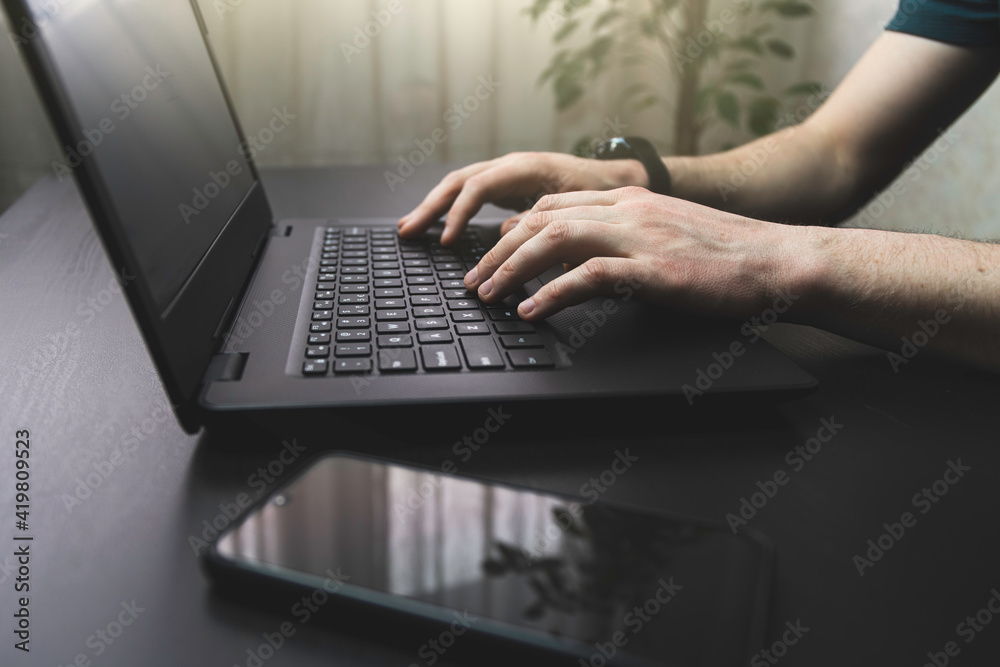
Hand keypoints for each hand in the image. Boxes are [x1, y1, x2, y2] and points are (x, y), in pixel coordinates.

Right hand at [397, 151, 646, 244]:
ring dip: (433, 206)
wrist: (614, 176)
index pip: (479, 186)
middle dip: (430, 206)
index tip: (446, 240)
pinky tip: (437, 225)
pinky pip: (469, 194)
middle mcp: (509, 165)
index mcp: (524, 167)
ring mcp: (504, 173)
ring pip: (459, 186)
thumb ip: (546, 222)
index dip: (460, 214)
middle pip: (458, 182)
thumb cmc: (601, 190)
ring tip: (409, 227)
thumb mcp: (579, 208)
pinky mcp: (505, 186)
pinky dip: (449, 209)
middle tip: (407, 230)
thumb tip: (513, 240)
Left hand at [463, 187, 813, 320]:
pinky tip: (530, 310)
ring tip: (487, 295)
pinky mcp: (653, 270)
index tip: (492, 251)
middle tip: (473, 280)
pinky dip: (551, 294)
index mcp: (632, 201)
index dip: (515, 228)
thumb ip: (629, 240)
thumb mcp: (670, 235)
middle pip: (543, 221)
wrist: (779, 261)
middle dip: (499, 252)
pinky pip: (587, 277)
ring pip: (555, 242)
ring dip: (512, 270)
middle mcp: (629, 211)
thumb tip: (591, 265)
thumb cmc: (729, 255)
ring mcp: (640, 237)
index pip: (556, 205)